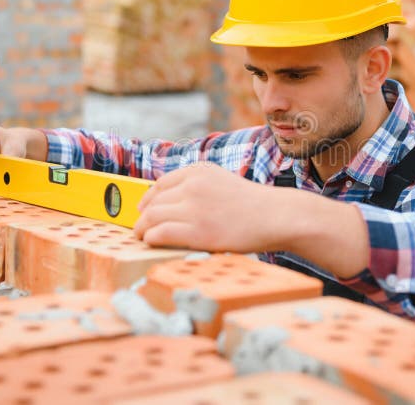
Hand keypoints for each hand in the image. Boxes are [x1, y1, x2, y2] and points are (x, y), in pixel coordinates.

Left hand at [133, 162, 369, 276]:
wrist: (274, 216)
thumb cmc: (253, 204)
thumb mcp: (222, 181)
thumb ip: (199, 185)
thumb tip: (173, 201)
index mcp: (198, 171)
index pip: (160, 184)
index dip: (148, 199)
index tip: (143, 209)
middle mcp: (192, 185)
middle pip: (153, 201)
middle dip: (142, 216)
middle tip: (139, 228)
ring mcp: (193, 208)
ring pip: (152, 217)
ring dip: (142, 229)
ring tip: (142, 237)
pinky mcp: (196, 231)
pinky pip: (160, 233)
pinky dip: (151, 238)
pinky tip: (152, 243)